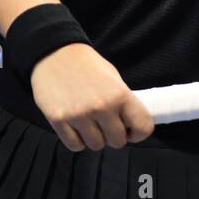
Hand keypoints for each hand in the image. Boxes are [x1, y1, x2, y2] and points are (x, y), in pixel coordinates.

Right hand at [29, 43, 154, 151]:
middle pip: (117, 141)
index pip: (143, 126)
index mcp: (120, 94)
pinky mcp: (59, 120)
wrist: (55, 53)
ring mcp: (79, 115)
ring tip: (89, 123)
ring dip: (95, 138)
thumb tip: (130, 124)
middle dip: (113, 136)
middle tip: (106, 125)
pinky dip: (77, 140)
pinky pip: (75, 145)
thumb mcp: (113, 77)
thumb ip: (123, 102)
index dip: (139, 133)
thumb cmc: (86, 65)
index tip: (131, 131)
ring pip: (96, 146)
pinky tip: (76, 127)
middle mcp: (102, 107)